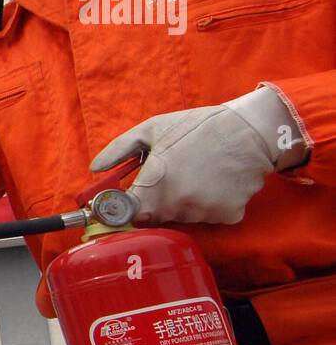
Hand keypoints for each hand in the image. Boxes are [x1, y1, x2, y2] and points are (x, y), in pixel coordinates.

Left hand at [90, 88, 303, 224]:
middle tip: (170, 176)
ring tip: (195, 175)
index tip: (127, 201)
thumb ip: (118, 150)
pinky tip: (214, 183)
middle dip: (155, 202)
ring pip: (182, 217)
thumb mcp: (151, 129)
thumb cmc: (196, 127)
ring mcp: (204, 212)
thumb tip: (94, 169)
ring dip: (182, 203)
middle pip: (154, 217)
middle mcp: (178, 203)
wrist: (249, 130)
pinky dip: (208, 205)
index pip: (127, 213)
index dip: (125, 208)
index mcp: (155, 183)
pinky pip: (208, 217)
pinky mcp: (227, 215)